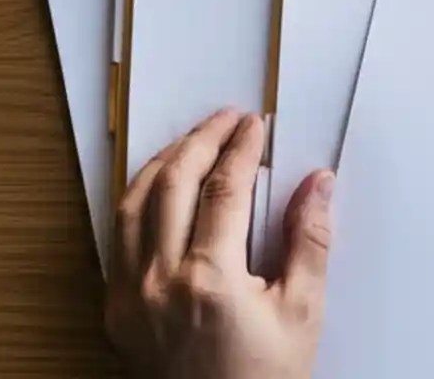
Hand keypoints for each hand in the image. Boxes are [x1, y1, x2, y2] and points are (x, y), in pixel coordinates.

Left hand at [106, 108, 335, 378]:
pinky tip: (156, 187)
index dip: (242, 148)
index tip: (255, 127)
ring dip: (163, 161)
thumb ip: (309, 242)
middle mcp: (160, 281)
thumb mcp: (302, 314)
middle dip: (202, 139)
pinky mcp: (115, 309)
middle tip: (227, 119)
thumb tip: (317, 184)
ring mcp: (130, 294)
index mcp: (210, 281)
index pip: (225, 188)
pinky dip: (137, 200)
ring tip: (191, 140)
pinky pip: (117, 236)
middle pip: (174, 182)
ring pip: (134, 203)